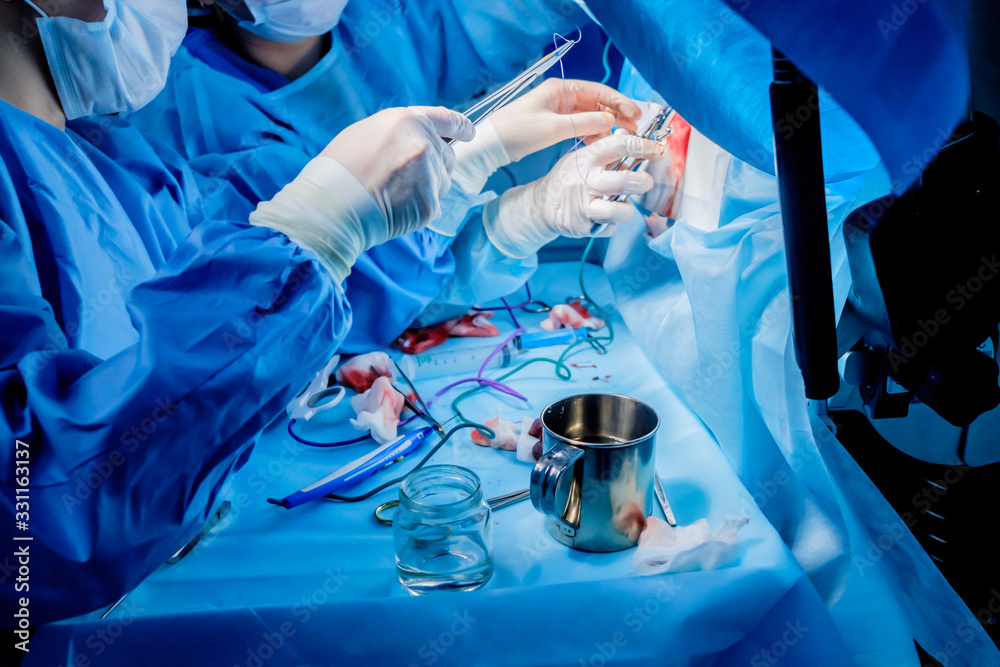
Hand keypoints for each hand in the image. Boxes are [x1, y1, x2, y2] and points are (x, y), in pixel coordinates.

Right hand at [249, 106, 473, 282]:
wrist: (332, 204)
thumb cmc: (342, 168)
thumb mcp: (369, 132)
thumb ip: (401, 133)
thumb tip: (421, 140)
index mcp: (409, 121)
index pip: (449, 120)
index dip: (462, 127)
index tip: (470, 132)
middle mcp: (425, 144)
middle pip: (447, 157)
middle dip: (435, 166)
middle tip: (406, 178)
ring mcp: (430, 175)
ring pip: (442, 183)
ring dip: (427, 189)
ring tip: (394, 194)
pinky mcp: (429, 204)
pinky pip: (432, 207)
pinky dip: (417, 210)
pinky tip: (394, 209)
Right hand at [484, 132, 665, 257]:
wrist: (540, 206)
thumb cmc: (568, 179)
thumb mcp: (581, 158)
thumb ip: (605, 150)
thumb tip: (629, 136)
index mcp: (588, 158)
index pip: (620, 146)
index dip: (644, 147)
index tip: (659, 151)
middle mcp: (586, 181)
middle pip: (625, 181)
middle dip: (642, 182)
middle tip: (645, 182)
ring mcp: (584, 205)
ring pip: (619, 211)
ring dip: (627, 209)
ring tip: (622, 205)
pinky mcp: (582, 226)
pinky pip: (608, 228)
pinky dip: (610, 224)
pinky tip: (602, 218)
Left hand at [490, 78, 641, 161]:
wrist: (493, 143)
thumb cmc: (518, 130)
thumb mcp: (553, 128)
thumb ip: (584, 123)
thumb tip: (611, 121)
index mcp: (562, 88)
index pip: (599, 91)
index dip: (620, 102)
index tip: (635, 114)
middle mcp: (563, 96)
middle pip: (598, 103)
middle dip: (617, 114)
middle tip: (633, 129)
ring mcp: (560, 109)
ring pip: (591, 115)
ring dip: (607, 125)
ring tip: (621, 138)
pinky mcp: (556, 123)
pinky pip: (581, 125)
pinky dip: (593, 132)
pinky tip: (601, 142)